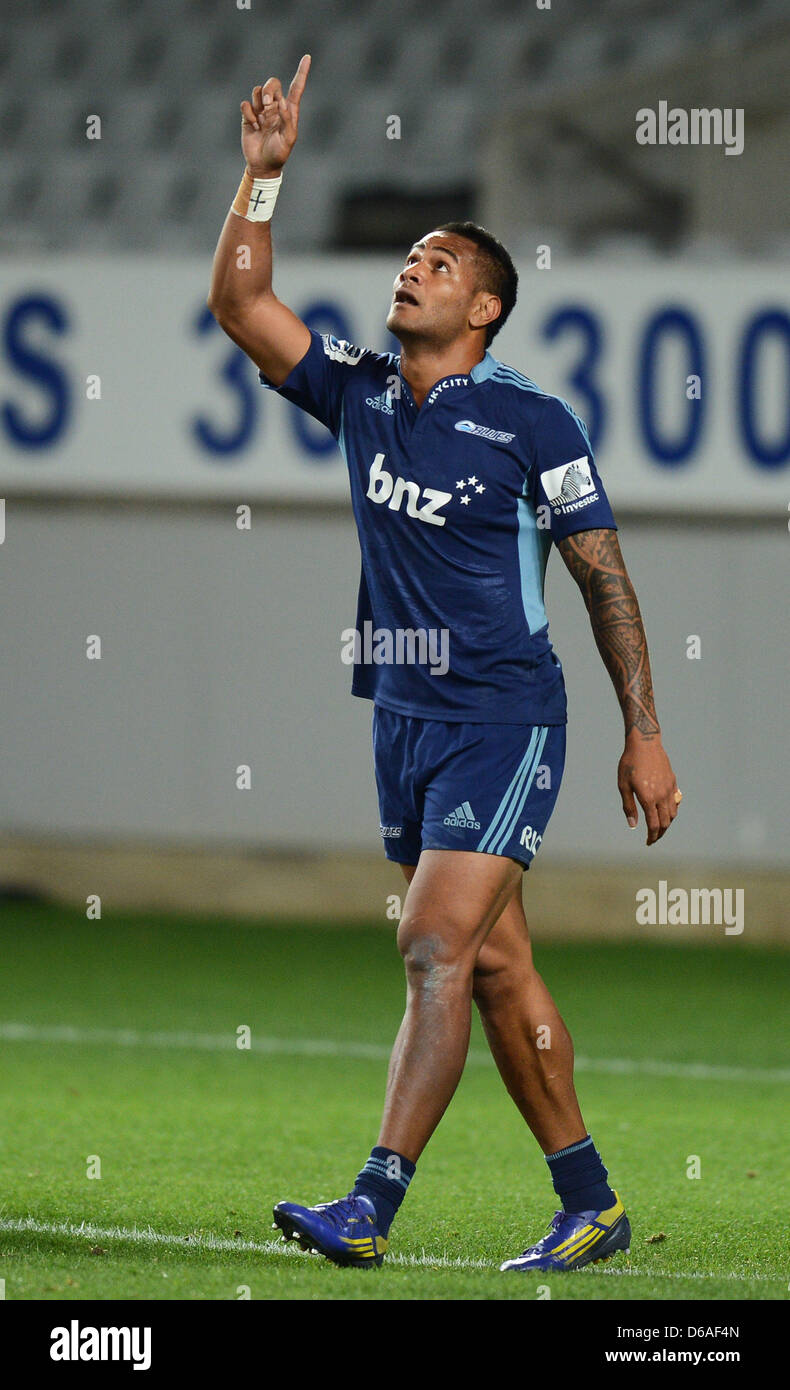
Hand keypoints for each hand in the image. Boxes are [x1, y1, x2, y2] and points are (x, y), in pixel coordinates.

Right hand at [240, 54, 310, 176]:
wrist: (262, 165)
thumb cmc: (279, 154)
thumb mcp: (288, 140)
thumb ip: (288, 121)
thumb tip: (281, 103)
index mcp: (289, 111)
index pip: (296, 87)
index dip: (302, 72)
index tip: (307, 57)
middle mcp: (275, 107)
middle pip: (273, 83)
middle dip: (269, 89)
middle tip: (267, 104)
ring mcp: (262, 110)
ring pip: (258, 90)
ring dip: (258, 102)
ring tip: (260, 121)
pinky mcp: (249, 116)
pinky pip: (246, 104)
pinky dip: (249, 113)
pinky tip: (253, 126)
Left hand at [618, 732, 679, 845]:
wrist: (644, 743)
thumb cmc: (629, 763)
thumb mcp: (623, 785)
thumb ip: (628, 806)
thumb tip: (633, 825)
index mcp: (648, 798)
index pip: (654, 825)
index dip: (652, 837)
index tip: (648, 842)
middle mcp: (662, 795)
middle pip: (666, 822)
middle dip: (660, 833)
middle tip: (653, 839)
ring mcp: (669, 788)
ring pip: (673, 813)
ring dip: (667, 823)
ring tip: (659, 827)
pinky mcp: (673, 781)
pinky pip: (676, 801)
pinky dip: (672, 810)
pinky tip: (666, 811)